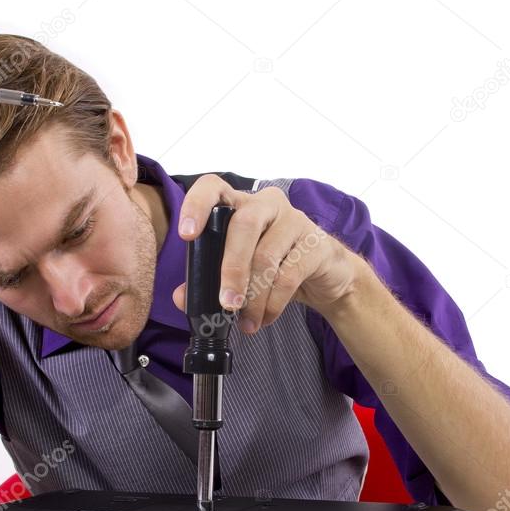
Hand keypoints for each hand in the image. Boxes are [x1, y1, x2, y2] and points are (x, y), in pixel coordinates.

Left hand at [171, 175, 361, 332]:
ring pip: (266, 255)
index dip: (197, 205)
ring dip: (253, 296)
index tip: (187, 235)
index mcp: (241, 204)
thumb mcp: (240, 271)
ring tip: (247, 322)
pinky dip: (273, 303)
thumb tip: (182, 298)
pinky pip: (289, 275)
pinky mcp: (315, 243)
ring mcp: (294, 220)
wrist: (327, 276)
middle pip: (243, 225)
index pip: (213, 188)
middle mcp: (267, 204)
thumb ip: (207, 280)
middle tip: (226, 305)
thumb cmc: (276, 266)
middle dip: (231, 270)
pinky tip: (265, 318)